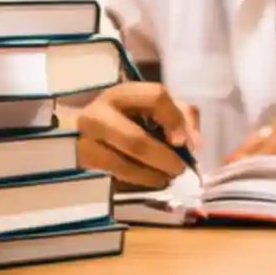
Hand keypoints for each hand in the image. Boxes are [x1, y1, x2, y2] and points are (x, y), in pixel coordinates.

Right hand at [69, 82, 200, 189]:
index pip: (155, 97)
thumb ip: (180, 116)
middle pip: (137, 141)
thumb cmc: (125, 115)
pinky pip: (117, 176)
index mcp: (122, 93)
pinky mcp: (83, 162)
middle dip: (164, 158)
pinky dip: (141, 180)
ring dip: (154, 174)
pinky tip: (152, 179)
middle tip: (180, 168)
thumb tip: (194, 143)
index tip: (183, 141)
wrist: (81, 130)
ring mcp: (86, 140)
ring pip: (125, 164)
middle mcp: (99, 114)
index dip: (175, 120)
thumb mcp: (152, 106)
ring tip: (168, 177)